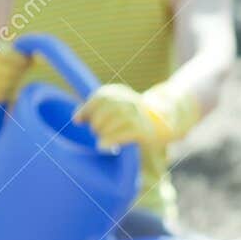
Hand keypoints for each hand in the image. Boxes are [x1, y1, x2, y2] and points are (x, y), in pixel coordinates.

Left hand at [73, 81, 198, 149]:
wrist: (164, 122)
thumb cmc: (133, 118)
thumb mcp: (115, 108)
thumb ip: (96, 110)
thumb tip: (75, 119)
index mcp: (118, 92)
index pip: (99, 98)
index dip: (86, 110)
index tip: (78, 121)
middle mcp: (128, 100)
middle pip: (103, 111)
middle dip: (96, 123)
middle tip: (97, 132)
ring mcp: (136, 115)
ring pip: (110, 123)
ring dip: (102, 133)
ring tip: (102, 139)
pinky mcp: (142, 130)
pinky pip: (121, 134)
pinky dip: (109, 141)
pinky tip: (103, 147)